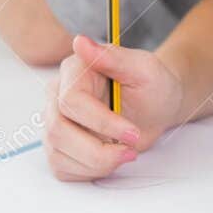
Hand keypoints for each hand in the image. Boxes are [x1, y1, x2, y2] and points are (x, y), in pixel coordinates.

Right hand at [43, 35, 184, 180]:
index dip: (101, 122)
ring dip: (96, 162)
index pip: (71, 101)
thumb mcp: (144, 69)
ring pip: (58, 152)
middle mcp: (58, 94)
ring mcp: (55, 120)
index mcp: (75, 70)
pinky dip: (89, 171)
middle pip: (58, 130)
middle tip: (130, 150)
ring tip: (124, 153)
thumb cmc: (153, 85)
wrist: (156, 106)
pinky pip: (62, 167)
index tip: (131, 133)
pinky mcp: (59, 145)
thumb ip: (113, 57)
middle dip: (98, 150)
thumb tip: (80, 42)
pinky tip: (110, 158)